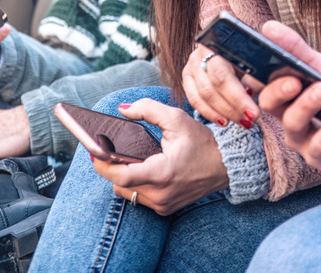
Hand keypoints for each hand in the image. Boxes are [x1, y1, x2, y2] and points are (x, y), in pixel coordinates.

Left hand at [91, 99, 227, 215]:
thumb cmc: (202, 143)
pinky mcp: (165, 209)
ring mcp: (163, 205)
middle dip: (111, 167)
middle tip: (109, 149)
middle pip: (119, 184)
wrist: (225, 166)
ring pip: (127, 193)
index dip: (103, 164)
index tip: (95, 151)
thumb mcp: (177, 120)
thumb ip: (148, 109)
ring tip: (128, 158)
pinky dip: (135, 184)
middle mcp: (161, 194)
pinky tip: (142, 169)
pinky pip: (139, 198)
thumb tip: (122, 110)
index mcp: (163, 173)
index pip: (122, 176)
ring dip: (122, 177)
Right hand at [182, 43, 260, 129]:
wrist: (232, 40)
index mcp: (217, 44)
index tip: (254, 114)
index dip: (238, 98)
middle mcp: (200, 52)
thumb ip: (255, 74)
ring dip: (222, 113)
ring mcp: (192, 63)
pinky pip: (193, 98)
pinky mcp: (187, 74)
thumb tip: (251, 92)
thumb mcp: (256, 56)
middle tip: (249, 121)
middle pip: (211, 87)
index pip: (223, 76)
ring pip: (201, 95)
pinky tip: (223, 120)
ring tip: (240, 122)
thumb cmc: (248, 48)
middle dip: (232, 109)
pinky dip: (208, 112)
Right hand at [257, 22, 320, 178]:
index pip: (268, 102)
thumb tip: (268, 27)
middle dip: (307, 106)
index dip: (277, 92)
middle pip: (292, 123)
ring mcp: (318, 154)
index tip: (293, 78)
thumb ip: (296, 50)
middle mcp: (296, 134)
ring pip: (319, 145)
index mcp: (285, 108)